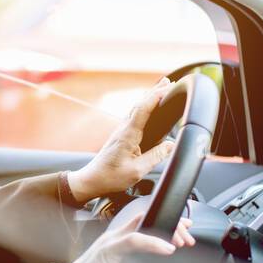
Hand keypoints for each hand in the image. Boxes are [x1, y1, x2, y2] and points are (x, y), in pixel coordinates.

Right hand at [52, 212, 195, 262]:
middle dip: (170, 224)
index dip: (165, 224)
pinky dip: (153, 243)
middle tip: (188, 232)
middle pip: (147, 220)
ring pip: (144, 227)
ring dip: (165, 232)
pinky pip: (134, 240)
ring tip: (182, 240)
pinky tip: (167, 249)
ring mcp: (111, 240)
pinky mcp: (108, 250)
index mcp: (117, 242)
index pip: (144, 225)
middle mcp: (114, 236)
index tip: (183, 229)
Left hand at [67, 76, 176, 202]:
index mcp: (128, 135)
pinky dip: (144, 107)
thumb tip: (171, 145)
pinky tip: (148, 108)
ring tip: (161, 88)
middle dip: (155, 92)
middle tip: (169, 82)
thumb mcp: (137, 171)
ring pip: (136, 109)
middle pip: (140, 105)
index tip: (168, 87)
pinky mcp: (121, 136)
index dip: (155, 97)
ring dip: (149, 97)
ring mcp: (121, 131)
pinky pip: (134, 116)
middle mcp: (123, 129)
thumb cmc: (111, 177)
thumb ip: (155, 157)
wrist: (92, 180)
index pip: (143, 110)